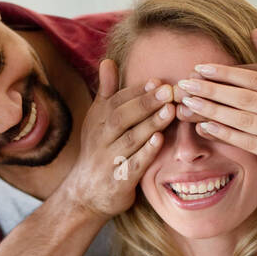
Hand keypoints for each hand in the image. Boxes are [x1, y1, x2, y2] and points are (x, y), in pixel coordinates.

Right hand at [58, 58, 175, 218]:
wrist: (86, 194)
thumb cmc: (99, 151)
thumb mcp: (97, 120)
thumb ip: (107, 92)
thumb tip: (108, 61)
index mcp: (97, 121)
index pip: (116, 102)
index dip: (136, 91)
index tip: (157, 81)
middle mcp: (100, 139)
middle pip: (122, 117)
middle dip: (145, 103)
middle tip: (169, 91)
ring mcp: (108, 161)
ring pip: (129, 139)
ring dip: (150, 124)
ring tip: (170, 111)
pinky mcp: (118, 181)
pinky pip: (132, 165)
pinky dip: (145, 153)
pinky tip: (159, 141)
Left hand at [176, 31, 256, 197]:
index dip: (227, 73)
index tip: (202, 67)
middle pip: (244, 97)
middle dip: (211, 88)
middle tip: (185, 82)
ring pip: (243, 120)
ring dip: (212, 110)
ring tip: (188, 102)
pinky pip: (249, 144)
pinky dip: (225, 134)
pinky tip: (205, 127)